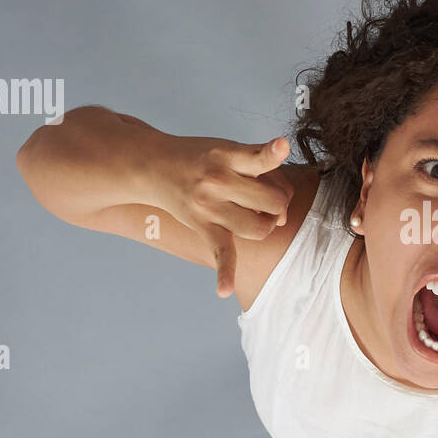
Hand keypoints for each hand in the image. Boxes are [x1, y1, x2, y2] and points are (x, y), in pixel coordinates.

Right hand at [157, 135, 295, 296]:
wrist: (153, 166)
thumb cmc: (202, 159)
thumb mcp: (228, 149)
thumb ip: (263, 172)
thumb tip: (284, 216)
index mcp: (227, 156)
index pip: (259, 159)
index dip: (274, 154)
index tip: (282, 146)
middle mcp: (218, 181)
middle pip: (273, 201)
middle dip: (279, 202)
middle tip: (266, 198)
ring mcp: (209, 206)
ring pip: (260, 228)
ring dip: (267, 225)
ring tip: (257, 216)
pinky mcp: (202, 226)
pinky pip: (220, 254)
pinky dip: (223, 273)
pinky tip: (224, 290)